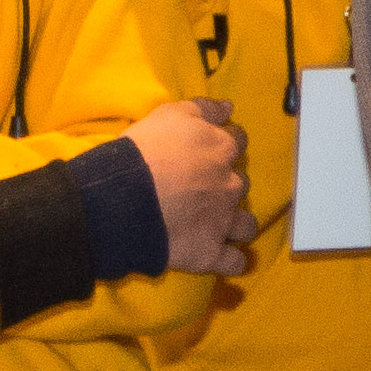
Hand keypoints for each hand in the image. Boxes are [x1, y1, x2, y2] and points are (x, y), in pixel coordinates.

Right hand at [133, 97, 252, 277]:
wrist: (124, 198)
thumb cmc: (144, 151)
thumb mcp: (170, 114)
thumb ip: (204, 109)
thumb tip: (229, 108)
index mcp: (221, 149)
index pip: (237, 141)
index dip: (224, 145)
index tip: (210, 151)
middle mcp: (229, 185)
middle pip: (240, 183)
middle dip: (226, 185)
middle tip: (203, 189)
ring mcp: (223, 221)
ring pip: (246, 225)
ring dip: (237, 224)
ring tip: (220, 226)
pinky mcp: (210, 252)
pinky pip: (233, 262)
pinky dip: (231, 260)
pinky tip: (222, 257)